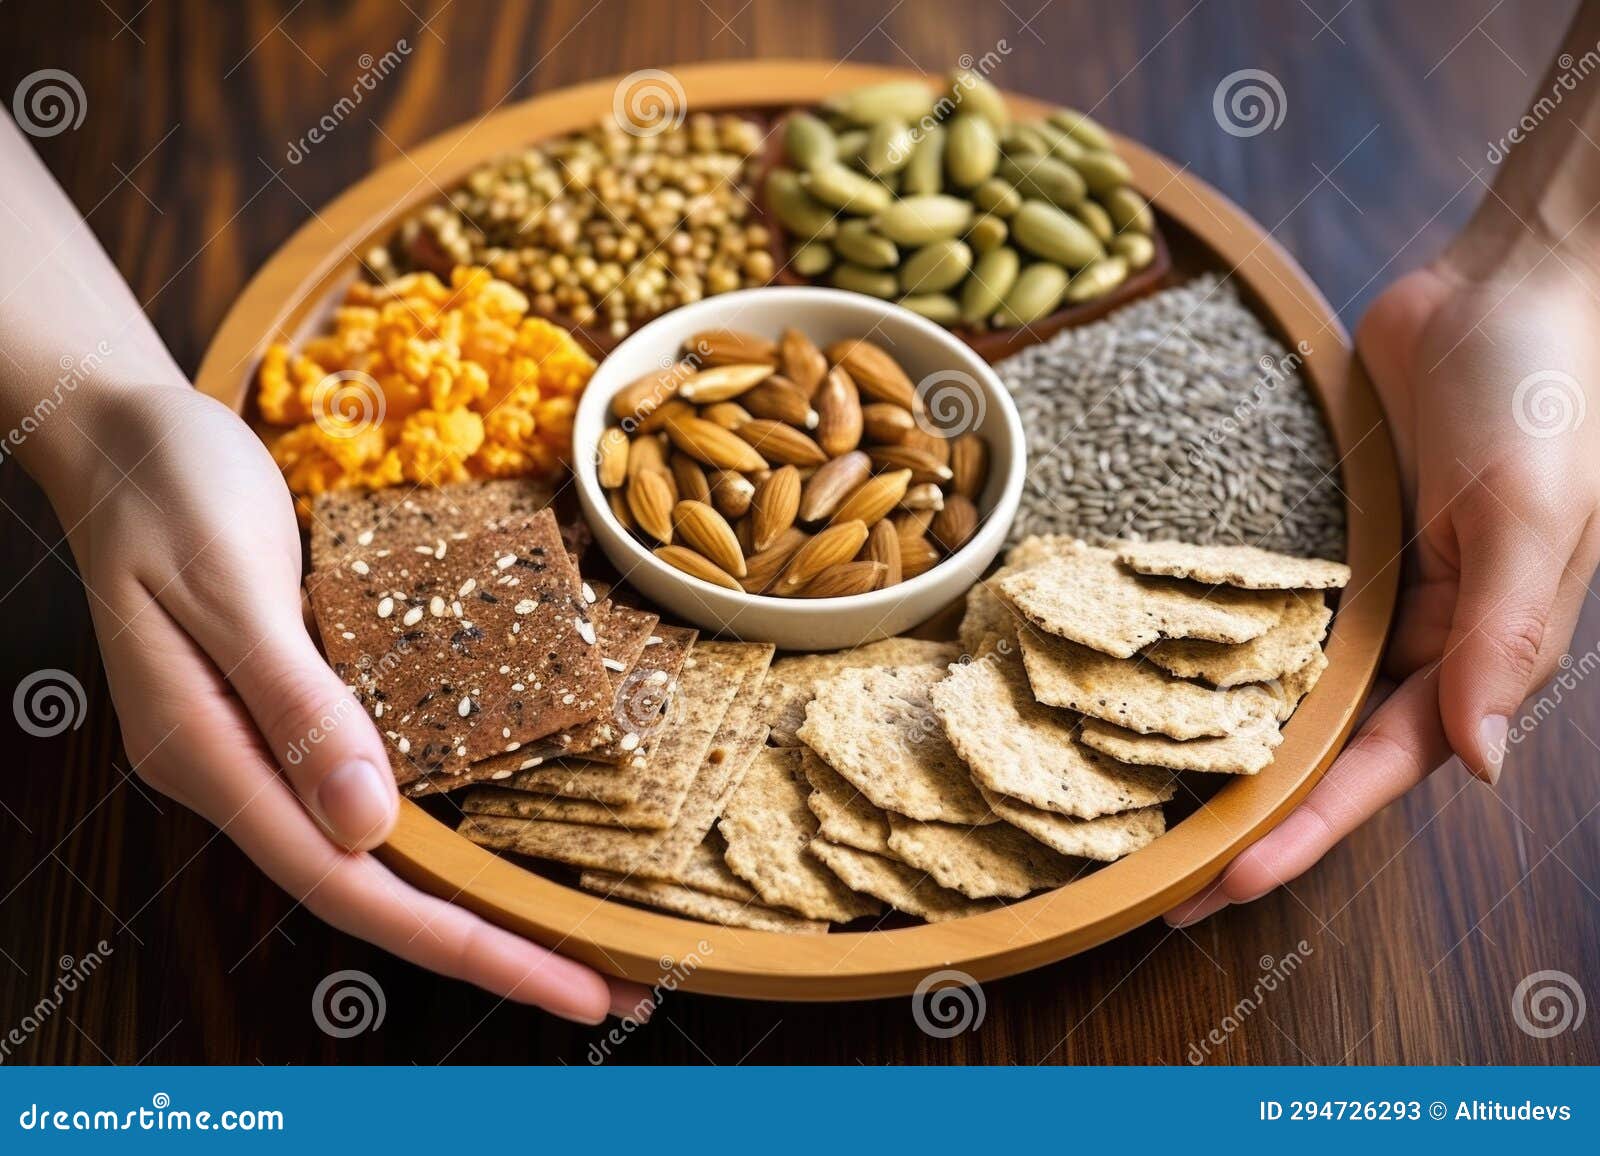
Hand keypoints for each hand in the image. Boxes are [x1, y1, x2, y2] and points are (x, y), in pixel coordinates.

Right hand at [47, 383, 645, 1021]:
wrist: (119, 431)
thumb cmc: (166, 489)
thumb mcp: (230, 585)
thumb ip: (296, 706)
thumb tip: (370, 829)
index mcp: (210, 758)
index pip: (351, 888)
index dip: (466, 944)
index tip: (571, 986)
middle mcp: (239, 772)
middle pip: (376, 889)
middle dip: (494, 945)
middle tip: (612, 989)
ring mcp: (265, 746)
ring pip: (379, 851)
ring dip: (478, 898)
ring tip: (581, 934)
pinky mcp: (294, 707)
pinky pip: (377, 786)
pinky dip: (446, 827)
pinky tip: (505, 840)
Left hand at [1167, 253, 1599, 925]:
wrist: (1512, 277)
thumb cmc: (1544, 395)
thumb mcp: (1530, 520)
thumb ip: (1501, 640)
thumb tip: (1480, 766)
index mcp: (1476, 651)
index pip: (1374, 770)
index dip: (1300, 834)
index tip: (1218, 889)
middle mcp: (1420, 634)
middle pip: (1320, 748)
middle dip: (1247, 815)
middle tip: (1154, 876)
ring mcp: (1370, 586)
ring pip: (1285, 688)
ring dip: (1224, 744)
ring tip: (1137, 797)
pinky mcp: (1331, 535)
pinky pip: (1267, 605)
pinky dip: (1217, 646)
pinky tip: (1151, 678)